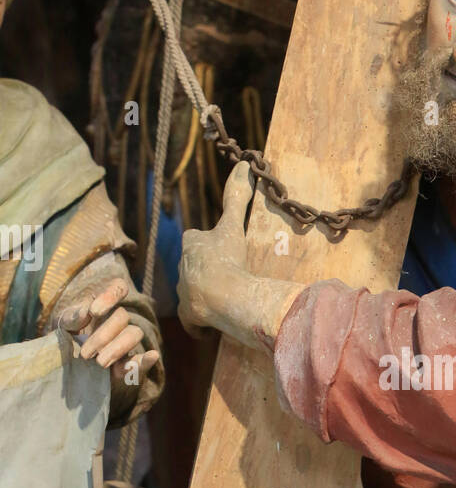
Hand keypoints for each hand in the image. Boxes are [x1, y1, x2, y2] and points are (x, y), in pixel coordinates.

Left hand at [60, 278, 159, 387]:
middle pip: (122, 317)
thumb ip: (72, 317)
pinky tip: (152, 355)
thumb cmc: (66, 335)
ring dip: (117, 348)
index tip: (94, 311)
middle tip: (85, 354)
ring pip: (134, 334)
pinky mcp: (130, 362)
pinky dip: (147, 358)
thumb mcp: (63, 324)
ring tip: (99, 362)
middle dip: (103, 336)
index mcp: (103, 303)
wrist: (67, 363)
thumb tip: (86, 313)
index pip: (118, 288)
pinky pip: (142, 359)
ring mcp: (126, 339)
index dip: (110, 296)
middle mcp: (118, 318)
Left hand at [179, 165, 300, 348]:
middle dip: (206, 271)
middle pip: (193, 265)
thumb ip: (236, 196)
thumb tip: (242, 164)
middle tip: (228, 276)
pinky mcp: (189, 317)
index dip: (208, 244)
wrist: (223, 295)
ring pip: (193, 292)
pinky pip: (194, 321)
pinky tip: (215, 324)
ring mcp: (184, 293)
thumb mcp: (233, 225)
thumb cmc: (228, 258)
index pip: (195, 239)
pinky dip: (202, 323)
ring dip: (206, 296)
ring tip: (225, 300)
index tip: (223, 250)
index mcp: (190, 243)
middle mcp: (181, 267)